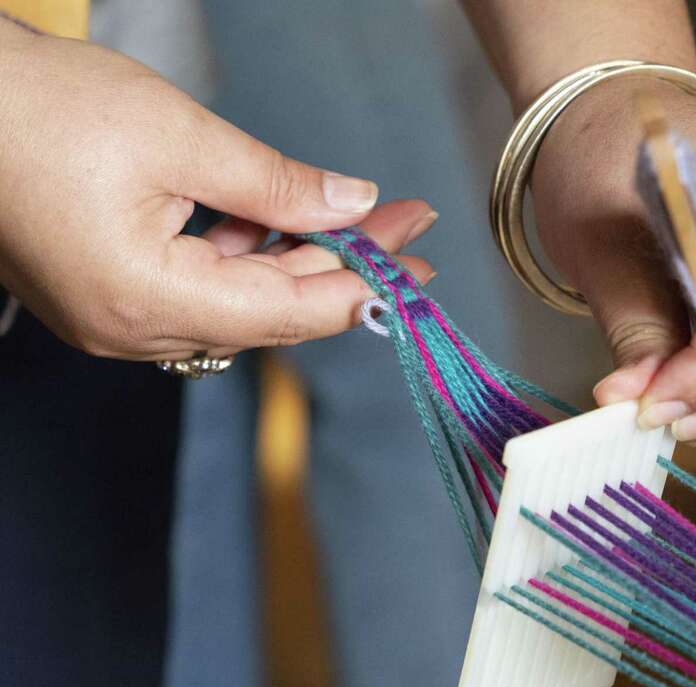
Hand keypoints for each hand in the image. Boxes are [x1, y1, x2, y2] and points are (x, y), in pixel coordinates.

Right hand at [0, 24, 434, 359]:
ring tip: (360, 222)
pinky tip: (285, 224)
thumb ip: (276, 184)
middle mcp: (130, 328)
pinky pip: (198, 288)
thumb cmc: (38, 108)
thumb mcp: (180, 137)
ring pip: (237, 302)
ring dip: (297, 261)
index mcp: (147, 299)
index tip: (415, 264)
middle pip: (268, 312)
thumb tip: (351, 205)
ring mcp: (115, 317)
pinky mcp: (107, 293)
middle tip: (402, 231)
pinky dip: (245, 258)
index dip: (360, 288)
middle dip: (341, 268)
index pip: (286, 312)